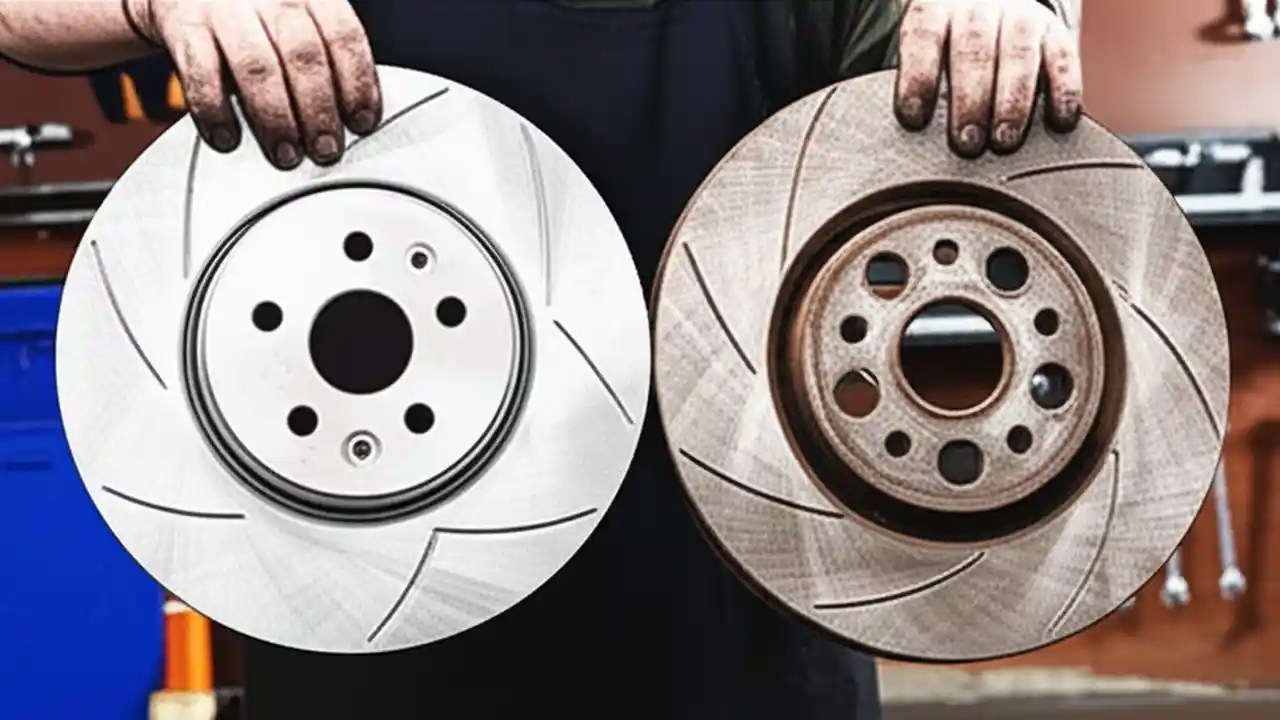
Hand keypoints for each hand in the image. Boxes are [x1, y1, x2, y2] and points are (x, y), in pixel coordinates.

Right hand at [129, 0, 381, 168]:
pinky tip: (228, 137)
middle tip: (325, 150)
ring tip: (285, 153)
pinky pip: (200, 71)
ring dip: (275, 118)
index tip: (362, 123)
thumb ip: (323, 51)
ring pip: (257, 66)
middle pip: (303, 54)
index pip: (344, 34)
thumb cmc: (251, 11)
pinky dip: (216, 110)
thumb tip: (354, 113)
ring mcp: (223, 5)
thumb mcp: (294, 14)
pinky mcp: (181, 21)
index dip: (357, 83)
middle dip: (318, 110)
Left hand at [894, 0, 1082, 157]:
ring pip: (1017, 52)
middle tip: (966, 142)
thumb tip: (913, 130)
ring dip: (1012, 99)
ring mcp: (1019, 16)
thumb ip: (921, 80)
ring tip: (1004, 140)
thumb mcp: (925, 50)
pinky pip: (1063, 57)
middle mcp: (978, 5)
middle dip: (970, 98)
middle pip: (973, 46)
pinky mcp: (1054, 32)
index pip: (923, 34)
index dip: (919, 75)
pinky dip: (1063, 90)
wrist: (988, 6)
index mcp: (935, 7)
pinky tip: (1059, 121)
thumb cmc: (944, 45)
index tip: (914, 117)